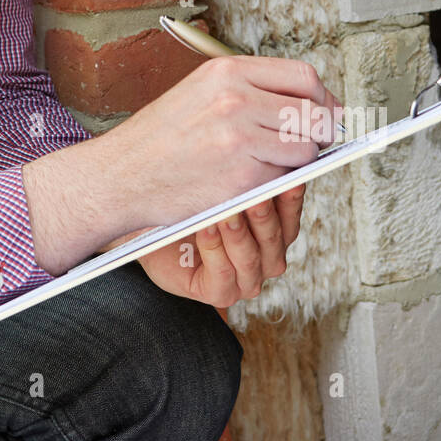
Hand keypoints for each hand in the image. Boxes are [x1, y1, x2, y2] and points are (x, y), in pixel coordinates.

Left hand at [137, 184, 305, 304]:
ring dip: (239, 234)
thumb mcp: (220, 185)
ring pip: (251, 258)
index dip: (290, 199)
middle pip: (275, 239)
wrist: (150, 228)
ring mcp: (245, 279)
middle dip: (264, 216)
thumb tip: (266, 147)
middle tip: (256, 195)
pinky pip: (222, 273)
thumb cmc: (189, 203)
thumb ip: (245, 174)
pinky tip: (205, 228)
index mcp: (274, 231)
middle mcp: (265, 258)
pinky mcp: (220, 293)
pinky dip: (214, 250)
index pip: (290, 215)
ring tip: (227, 212)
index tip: (289, 179)